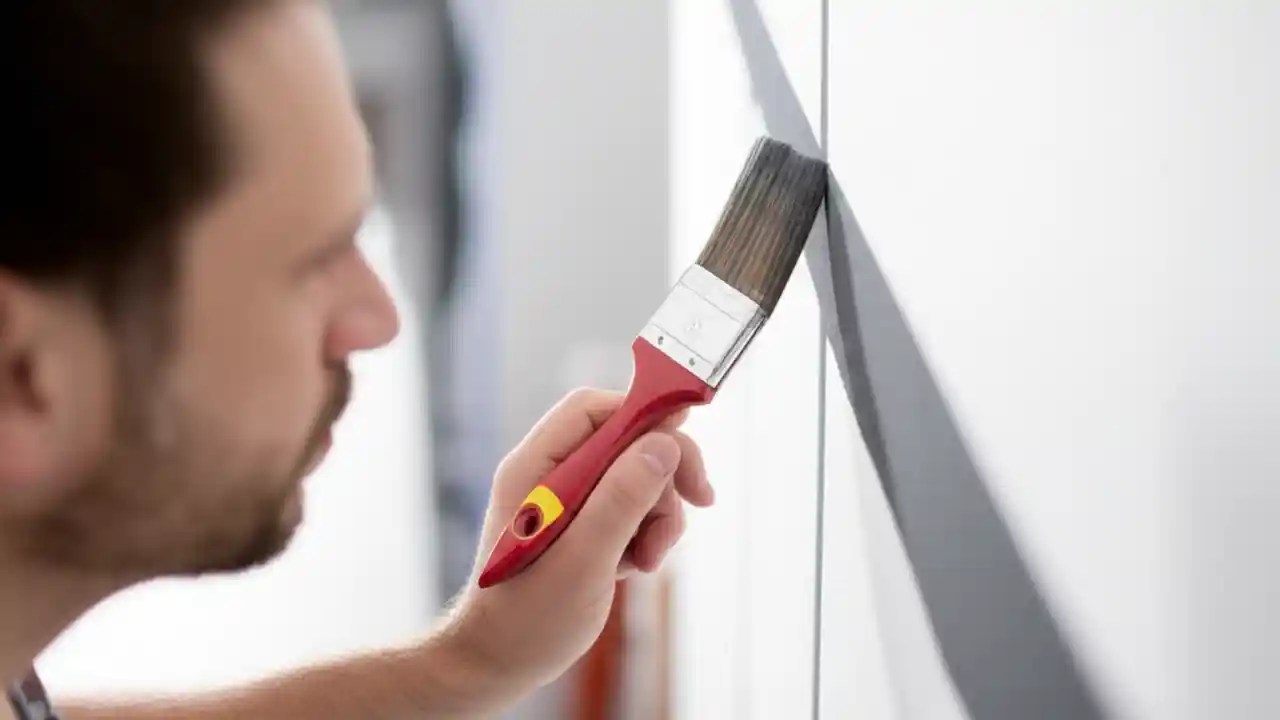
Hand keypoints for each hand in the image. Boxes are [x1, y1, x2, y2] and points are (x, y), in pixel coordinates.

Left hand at [443, 388, 714, 702]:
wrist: (500, 663)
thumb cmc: (526, 620)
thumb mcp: (582, 561)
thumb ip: (621, 500)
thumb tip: (662, 444)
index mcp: (533, 469)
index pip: (593, 410)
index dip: (642, 411)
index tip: (688, 427)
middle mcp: (549, 475)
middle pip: (624, 439)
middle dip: (665, 471)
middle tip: (699, 500)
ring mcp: (566, 499)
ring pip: (636, 475)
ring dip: (659, 513)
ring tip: (647, 559)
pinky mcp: (582, 523)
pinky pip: (630, 506)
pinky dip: (646, 532)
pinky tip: (635, 565)